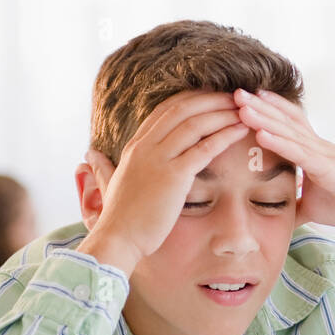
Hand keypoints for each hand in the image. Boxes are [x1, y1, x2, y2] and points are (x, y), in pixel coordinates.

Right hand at [79, 91, 252, 266]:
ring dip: (223, 113)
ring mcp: (159, 160)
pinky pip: (204, 148)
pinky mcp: (173, 176)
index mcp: (135, 146)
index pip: (166, 109)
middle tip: (235, 96)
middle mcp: (145, 147)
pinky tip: (241, 131)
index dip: (192, 98)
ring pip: (196, 124)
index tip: (214, 95)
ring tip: (245, 110)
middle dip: (212, 99)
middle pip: (183, 109)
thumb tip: (89, 155)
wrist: (118, 240)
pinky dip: (225, 135)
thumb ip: (103, 166)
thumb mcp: (109, 183)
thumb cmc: (119, 217)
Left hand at [234, 88, 334, 229]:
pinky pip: (298, 151)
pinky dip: (278, 141)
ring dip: (262, 116)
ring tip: (240, 104)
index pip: (287, 125)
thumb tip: (278, 219)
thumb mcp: (316, 208)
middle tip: (233, 91)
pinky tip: (260, 132)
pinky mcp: (326, 167)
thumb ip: (296, 207)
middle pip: (283, 120)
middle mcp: (316, 147)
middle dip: (258, 106)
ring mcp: (321, 154)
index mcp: (313, 153)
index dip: (268, 111)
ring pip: (287, 130)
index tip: (244, 101)